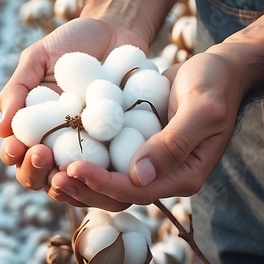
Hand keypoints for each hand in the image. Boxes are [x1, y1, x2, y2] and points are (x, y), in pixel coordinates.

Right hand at [0, 17, 150, 206]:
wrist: (117, 29)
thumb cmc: (71, 43)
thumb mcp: (38, 58)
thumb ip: (18, 89)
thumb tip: (1, 130)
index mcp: (35, 128)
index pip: (17, 154)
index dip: (14, 156)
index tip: (17, 146)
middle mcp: (60, 145)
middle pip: (42, 177)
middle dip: (36, 173)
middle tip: (42, 154)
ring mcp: (92, 150)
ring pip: (76, 184)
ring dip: (69, 184)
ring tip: (68, 171)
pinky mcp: (122, 149)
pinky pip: (114, 172)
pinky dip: (107, 177)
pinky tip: (104, 170)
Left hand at [52, 48, 249, 209]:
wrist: (217, 68)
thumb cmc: (214, 84)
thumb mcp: (200, 109)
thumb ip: (173, 143)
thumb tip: (137, 176)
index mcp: (183, 176)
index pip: (137, 191)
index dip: (103, 183)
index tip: (73, 168)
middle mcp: (164, 176)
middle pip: (116, 194)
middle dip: (83, 188)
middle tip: (51, 176)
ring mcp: (148, 163)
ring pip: (107, 181)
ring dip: (77, 179)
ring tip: (47, 170)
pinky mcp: (135, 146)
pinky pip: (106, 158)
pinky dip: (83, 155)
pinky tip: (55, 149)